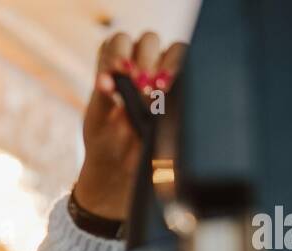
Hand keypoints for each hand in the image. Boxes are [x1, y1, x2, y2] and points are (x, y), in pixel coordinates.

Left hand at [73, 31, 187, 220]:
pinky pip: (192, 70)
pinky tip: (174, 95)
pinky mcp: (184, 87)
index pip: (119, 41)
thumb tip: (106, 80)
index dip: (120, 53)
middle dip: (145, 61)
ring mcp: (165, 72)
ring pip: (176, 50)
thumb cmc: (105, 140)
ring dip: (169, 67)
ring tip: (160, 91)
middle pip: (149, 41)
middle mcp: (140, 62)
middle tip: (141, 87)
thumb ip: (103, 97)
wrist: (122, 168)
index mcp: (114, 63)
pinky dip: (185, 78)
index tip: (119, 72)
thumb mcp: (98, 120)